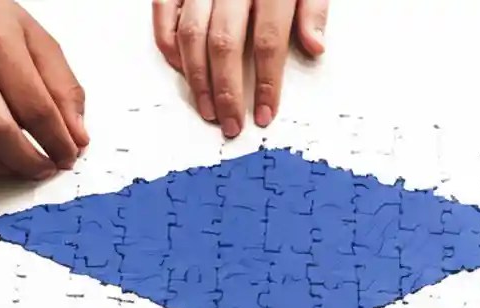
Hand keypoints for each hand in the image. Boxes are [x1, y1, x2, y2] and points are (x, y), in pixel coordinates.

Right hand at [153, 0, 328, 136]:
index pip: (268, 39)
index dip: (267, 82)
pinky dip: (168, 43)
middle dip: (227, 90)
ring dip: (197, 77)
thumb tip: (316, 46)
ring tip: (207, 107)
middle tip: (230, 123)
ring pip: (191, 34)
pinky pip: (164, 12)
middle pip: (224, 43)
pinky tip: (181, 68)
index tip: (265, 113)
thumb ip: (314, 5)